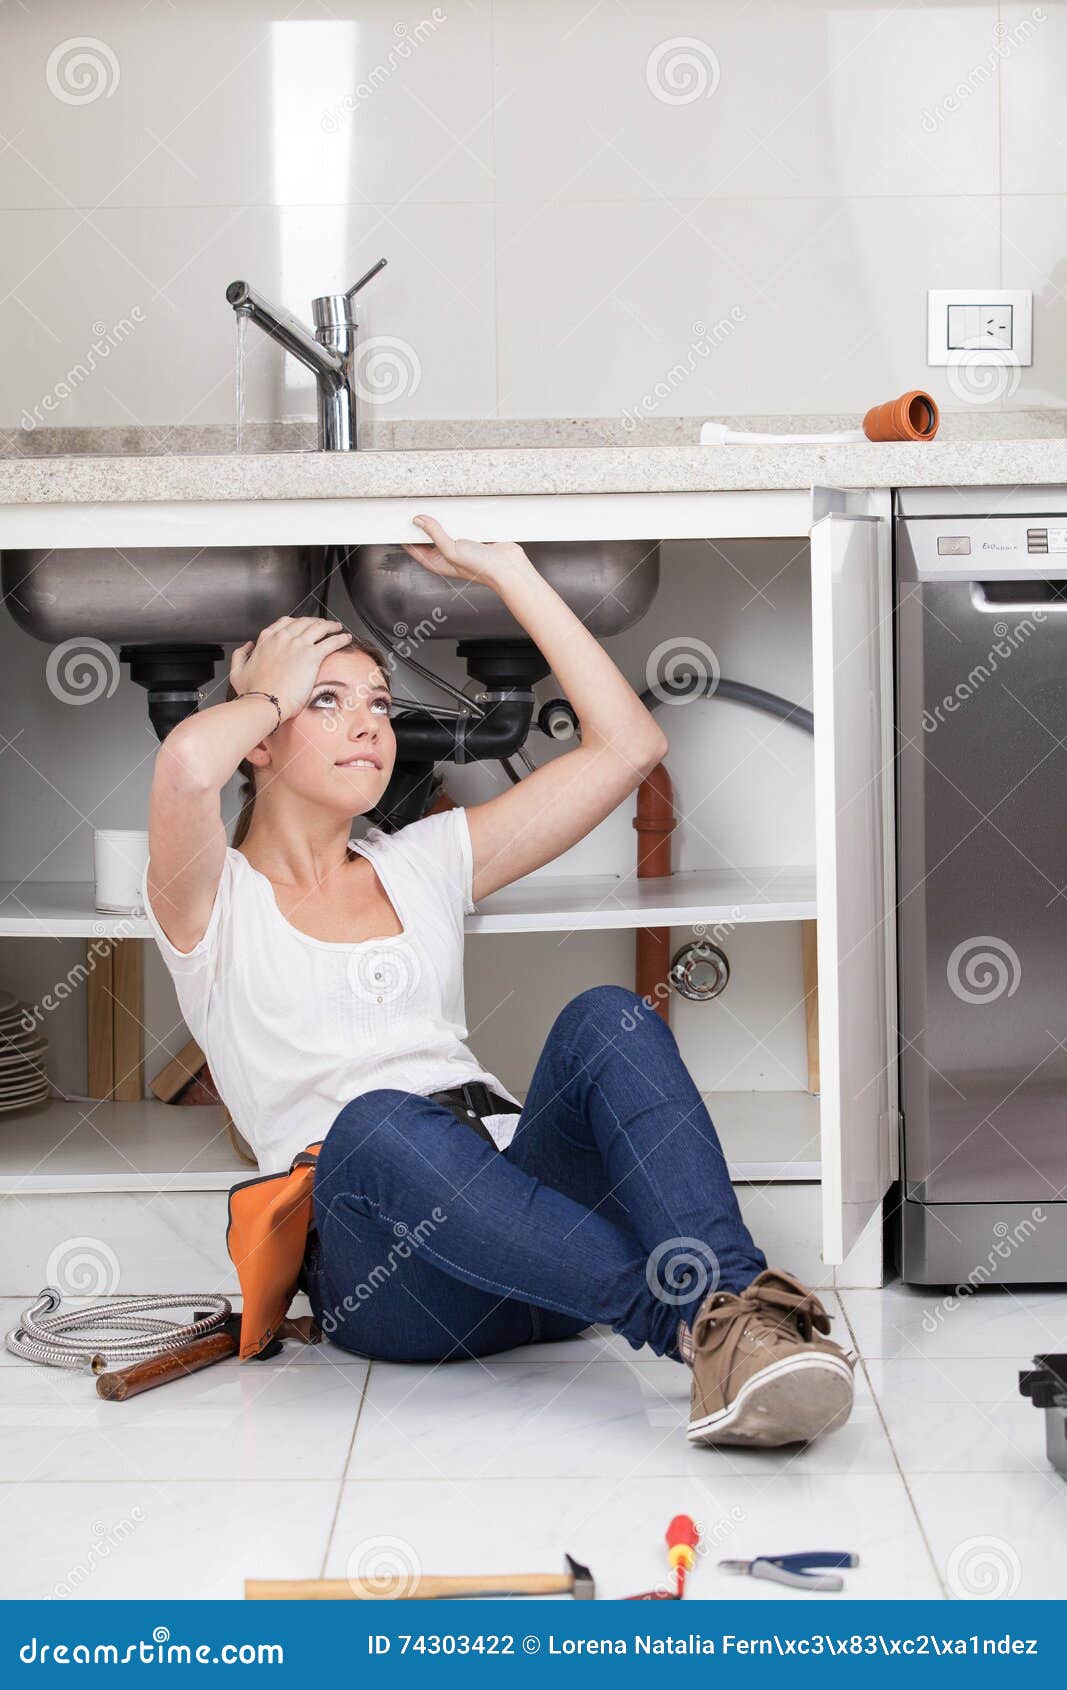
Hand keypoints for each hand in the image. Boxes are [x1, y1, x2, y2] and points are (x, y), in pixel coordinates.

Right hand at [229, 617, 353, 722]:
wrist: (264, 703)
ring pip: (319, 627)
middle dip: (316, 621)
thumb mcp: (237, 671)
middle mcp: (283, 638)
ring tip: (337, 628)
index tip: (303, 625)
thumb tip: (247, 646)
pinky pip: (330, 641)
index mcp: (266, 640)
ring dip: (330, 626)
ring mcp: (298, 645)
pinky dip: (340, 637)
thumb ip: (240, 655)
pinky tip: (345, 638)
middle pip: (304, 622)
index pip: (284, 623)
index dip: (297, 622)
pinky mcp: (311, 656)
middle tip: (324, 625)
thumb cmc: (252, 693)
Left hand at [398, 514, 531, 590]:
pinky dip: (455, 516)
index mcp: (436, 562)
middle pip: (427, 536)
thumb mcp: (451, 550)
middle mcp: (446, 555)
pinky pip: (459, 524)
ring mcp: (459, 546)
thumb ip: (435, 534)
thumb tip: (419, 521)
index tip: (399, 519)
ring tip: (432, 504)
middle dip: (420, 523)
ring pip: (443, 528)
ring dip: (439, 518)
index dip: (404, 534)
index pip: (413, 547)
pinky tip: (453, 507)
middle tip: (413, 506)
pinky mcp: (471, 537)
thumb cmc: (481, 568)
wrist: (508, 567)